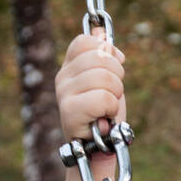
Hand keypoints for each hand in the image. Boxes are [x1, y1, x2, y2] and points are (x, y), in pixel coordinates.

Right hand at [55, 27, 126, 145]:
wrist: (100, 149)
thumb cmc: (105, 116)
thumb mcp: (108, 81)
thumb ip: (104, 56)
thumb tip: (100, 31)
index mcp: (69, 66)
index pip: (86, 41)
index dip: (108, 53)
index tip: (115, 72)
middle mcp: (62, 77)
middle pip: (101, 57)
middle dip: (118, 77)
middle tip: (112, 97)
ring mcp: (63, 94)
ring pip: (105, 78)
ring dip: (116, 96)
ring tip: (108, 109)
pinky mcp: (69, 112)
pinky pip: (103, 99)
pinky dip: (112, 110)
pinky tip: (105, 119)